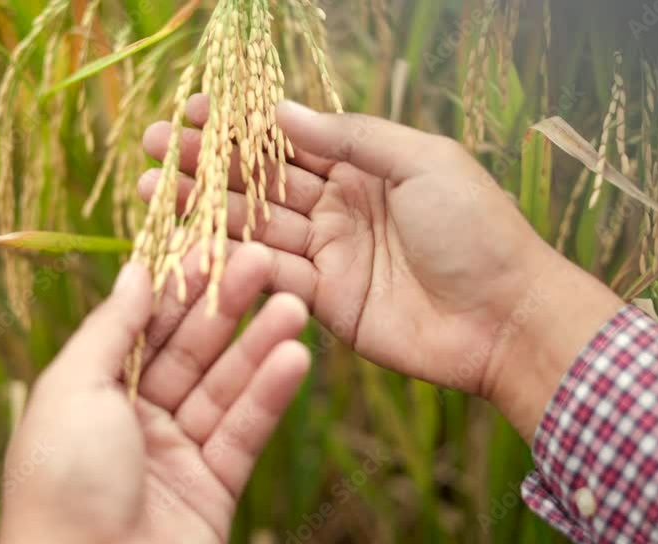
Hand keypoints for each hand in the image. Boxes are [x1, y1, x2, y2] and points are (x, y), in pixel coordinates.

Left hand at [0, 244, 309, 543]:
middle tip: (264, 262)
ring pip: (224, 387)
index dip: (178, 286)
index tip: (214, 245)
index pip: (144, 325)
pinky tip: (295, 359)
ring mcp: (176, 452)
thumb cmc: (60, 482)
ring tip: (294, 303)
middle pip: (189, 350)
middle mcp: (135, 417)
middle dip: (225, 306)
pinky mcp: (213, 487)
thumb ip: (110, 328)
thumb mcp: (72, 389)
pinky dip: (269, 396)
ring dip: (259, 345)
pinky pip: (244, 432)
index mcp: (92, 391)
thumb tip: (134, 272)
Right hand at [140, 95, 622, 438]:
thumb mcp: (422, 161)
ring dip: (204, 209)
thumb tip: (284, 110)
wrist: (504, 318)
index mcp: (364, 166)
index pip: (289, 139)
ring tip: (152, 189)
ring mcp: (328, 254)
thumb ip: (352, 138)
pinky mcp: (323, 300)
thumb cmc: (476, 229)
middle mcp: (339, 206)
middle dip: (208, 163)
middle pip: (262, 181)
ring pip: (256, 226)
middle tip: (156, 148)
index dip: (240, 126)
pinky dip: (230, 261)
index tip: (191, 111)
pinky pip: (269, 275)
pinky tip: (188, 244)